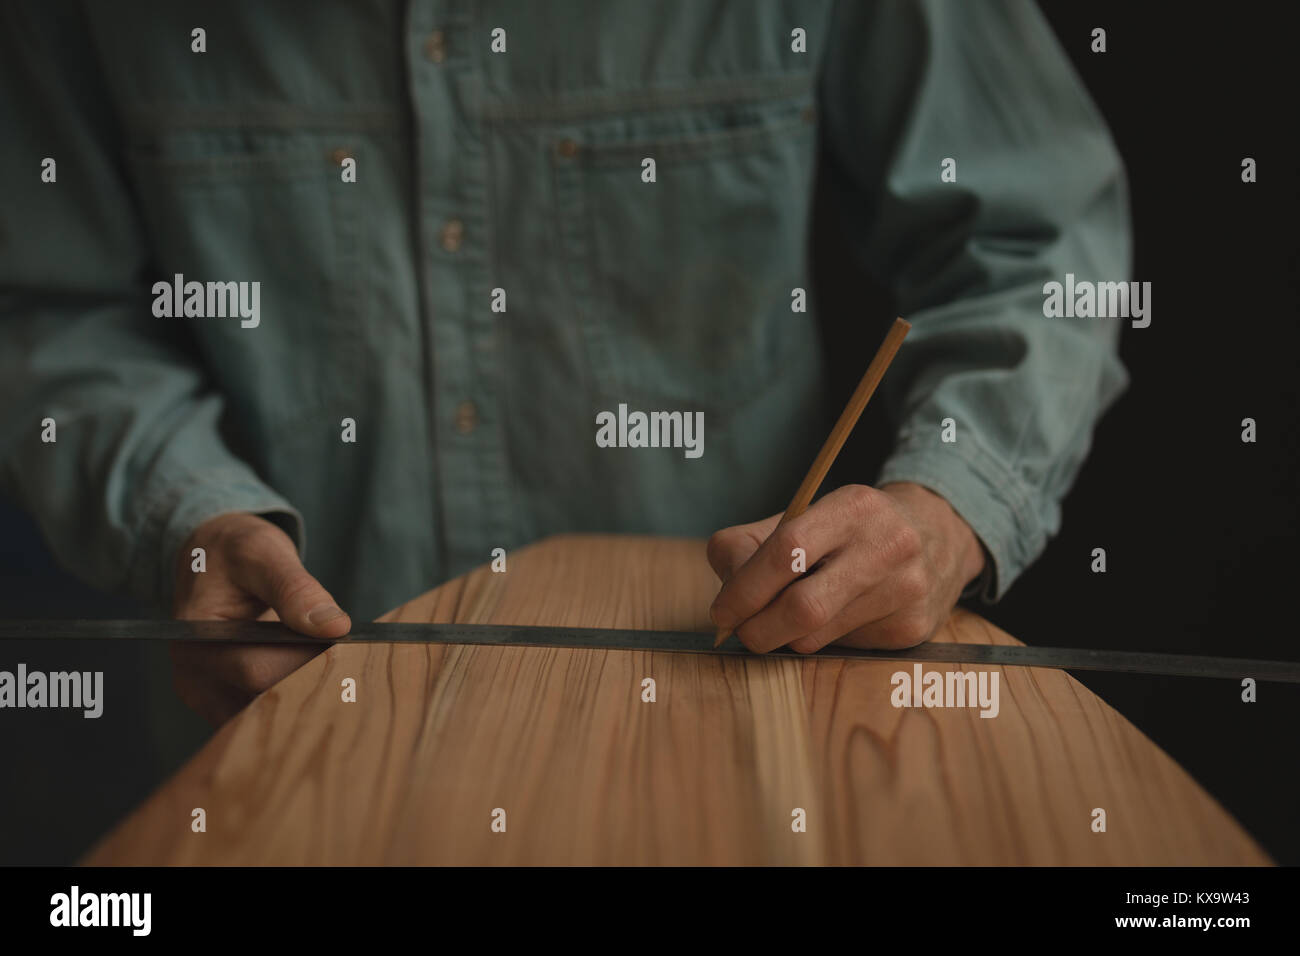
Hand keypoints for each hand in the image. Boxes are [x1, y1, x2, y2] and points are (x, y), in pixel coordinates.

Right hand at [170, 512, 350, 726]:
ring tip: (335, 668)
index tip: (345, 644)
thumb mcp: (263, 553)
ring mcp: (206, 695)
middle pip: (264, 701)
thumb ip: (296, 589)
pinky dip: (293, 698)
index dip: (307, 663)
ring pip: (266, 716)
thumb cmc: (235, 551)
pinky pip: (263, 713)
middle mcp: (193, 676)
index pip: (259, 672)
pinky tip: (317, 677)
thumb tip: (334, 627)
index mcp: (196, 638)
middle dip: (311, 683)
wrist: (210, 558)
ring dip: (304, 695)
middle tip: (351, 661)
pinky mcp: (222, 701)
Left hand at [706, 482, 984, 652]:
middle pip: (803, 608)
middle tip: (743, 632)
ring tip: (788, 617)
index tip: (722, 611)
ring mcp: (907, 590)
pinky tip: (837, 617)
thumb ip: (749, 547)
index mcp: (854, 507)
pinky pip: (844, 650)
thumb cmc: (849, 529)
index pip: (786, 552)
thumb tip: (725, 605)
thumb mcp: (802, 517)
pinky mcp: (914, 628)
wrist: (938, 535)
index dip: (744, 589)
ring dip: (787, 636)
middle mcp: (889, 546)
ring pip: (818, 637)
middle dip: (758, 629)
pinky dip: (823, 640)